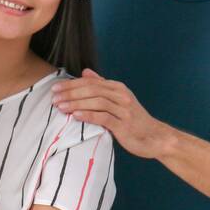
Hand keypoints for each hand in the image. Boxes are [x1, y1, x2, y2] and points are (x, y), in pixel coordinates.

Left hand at [51, 69, 170, 159]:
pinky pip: (104, 117)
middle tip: (54, 97)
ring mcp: (123, 110)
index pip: (91, 82)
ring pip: (96, 102)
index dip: (72, 84)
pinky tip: (76, 115)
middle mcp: (121, 96)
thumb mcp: (118, 99)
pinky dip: (89, 115)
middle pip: (92, 89)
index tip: (55, 88)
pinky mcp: (124, 125)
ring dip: (76, 103)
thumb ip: (102, 85)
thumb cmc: (133, 120)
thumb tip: (85, 72)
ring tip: (60, 106)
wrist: (155, 137)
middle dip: (71, 92)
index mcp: (118, 88)